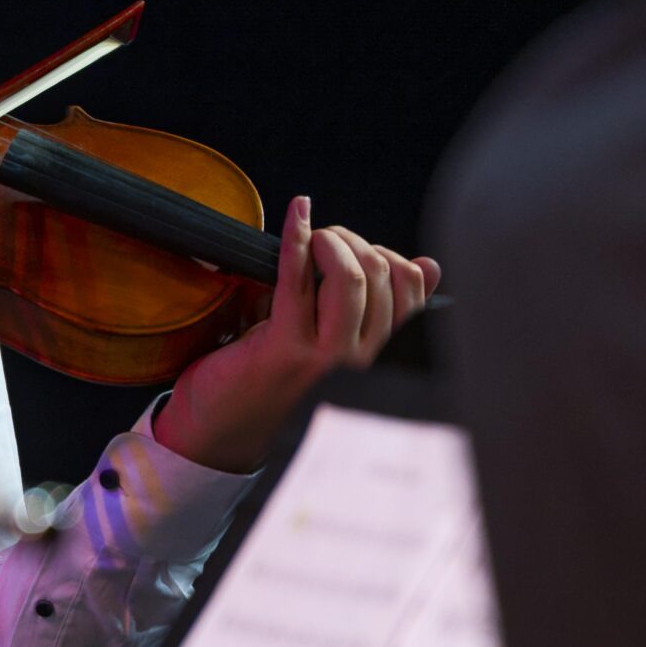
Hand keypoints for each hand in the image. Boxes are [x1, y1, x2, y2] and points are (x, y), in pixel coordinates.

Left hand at [155, 195, 442, 471]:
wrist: (217, 432)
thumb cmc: (269, 384)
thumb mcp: (332, 345)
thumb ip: (375, 309)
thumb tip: (428, 264)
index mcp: (375, 359)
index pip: (412, 291)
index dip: (387, 254)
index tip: (355, 247)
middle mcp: (360, 362)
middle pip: (383, 277)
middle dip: (355, 241)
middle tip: (324, 237)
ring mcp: (325, 359)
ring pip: (351, 277)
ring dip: (331, 240)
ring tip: (312, 236)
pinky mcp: (284, 350)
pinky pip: (297, 278)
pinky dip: (297, 237)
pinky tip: (296, 213)